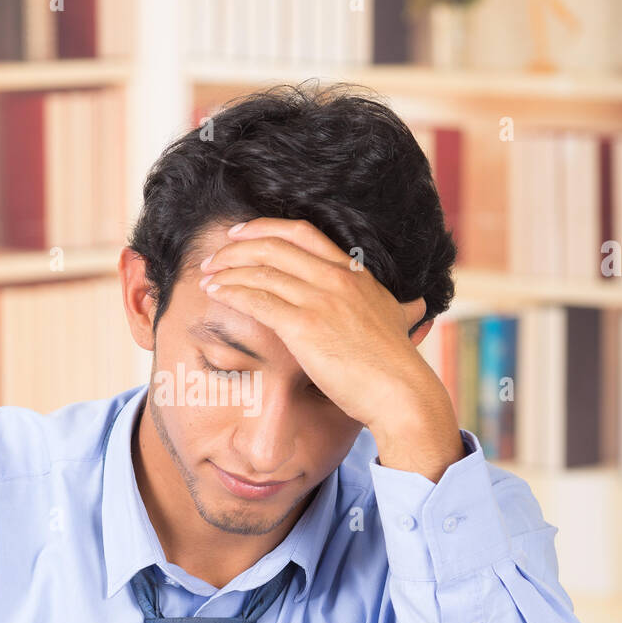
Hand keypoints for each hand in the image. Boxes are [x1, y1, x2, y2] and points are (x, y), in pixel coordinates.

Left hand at [199, 218, 464, 479]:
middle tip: (213, 259)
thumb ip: (400, 309)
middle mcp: (336, 279)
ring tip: (206, 278)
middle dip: (236, 249)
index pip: (302, 234)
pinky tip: (216, 294)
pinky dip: (232, 292)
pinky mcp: (305, 326)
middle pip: (273, 247)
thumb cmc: (397, 366)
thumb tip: (415, 307)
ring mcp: (321, 299)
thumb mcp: (400, 322)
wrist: (400, 393)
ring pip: (261, 271)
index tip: (240, 233)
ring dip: (227, 271)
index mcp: (354, 274)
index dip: (265, 229)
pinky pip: (258, 299)